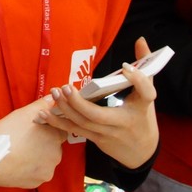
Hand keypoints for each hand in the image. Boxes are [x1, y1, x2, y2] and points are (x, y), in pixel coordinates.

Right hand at [0, 97, 66, 188]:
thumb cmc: (7, 136)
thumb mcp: (23, 114)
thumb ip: (41, 105)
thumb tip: (52, 98)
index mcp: (55, 137)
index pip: (60, 130)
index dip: (48, 128)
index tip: (37, 127)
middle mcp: (56, 155)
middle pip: (53, 146)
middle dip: (42, 142)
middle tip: (25, 138)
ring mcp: (47, 170)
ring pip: (45, 160)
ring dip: (37, 155)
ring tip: (20, 149)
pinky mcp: (36, 182)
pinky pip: (37, 172)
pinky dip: (30, 167)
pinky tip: (18, 160)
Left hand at [35, 37, 159, 168]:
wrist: (141, 151)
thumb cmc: (143, 117)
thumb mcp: (147, 93)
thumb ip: (143, 66)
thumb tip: (140, 40)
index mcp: (140, 107)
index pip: (145, 93)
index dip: (137, 80)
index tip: (126, 67)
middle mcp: (122, 122)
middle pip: (98, 115)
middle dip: (78, 103)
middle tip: (65, 87)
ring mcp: (107, 134)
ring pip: (82, 124)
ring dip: (64, 110)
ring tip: (54, 94)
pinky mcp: (96, 139)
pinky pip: (75, 131)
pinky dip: (59, 123)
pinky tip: (43, 115)